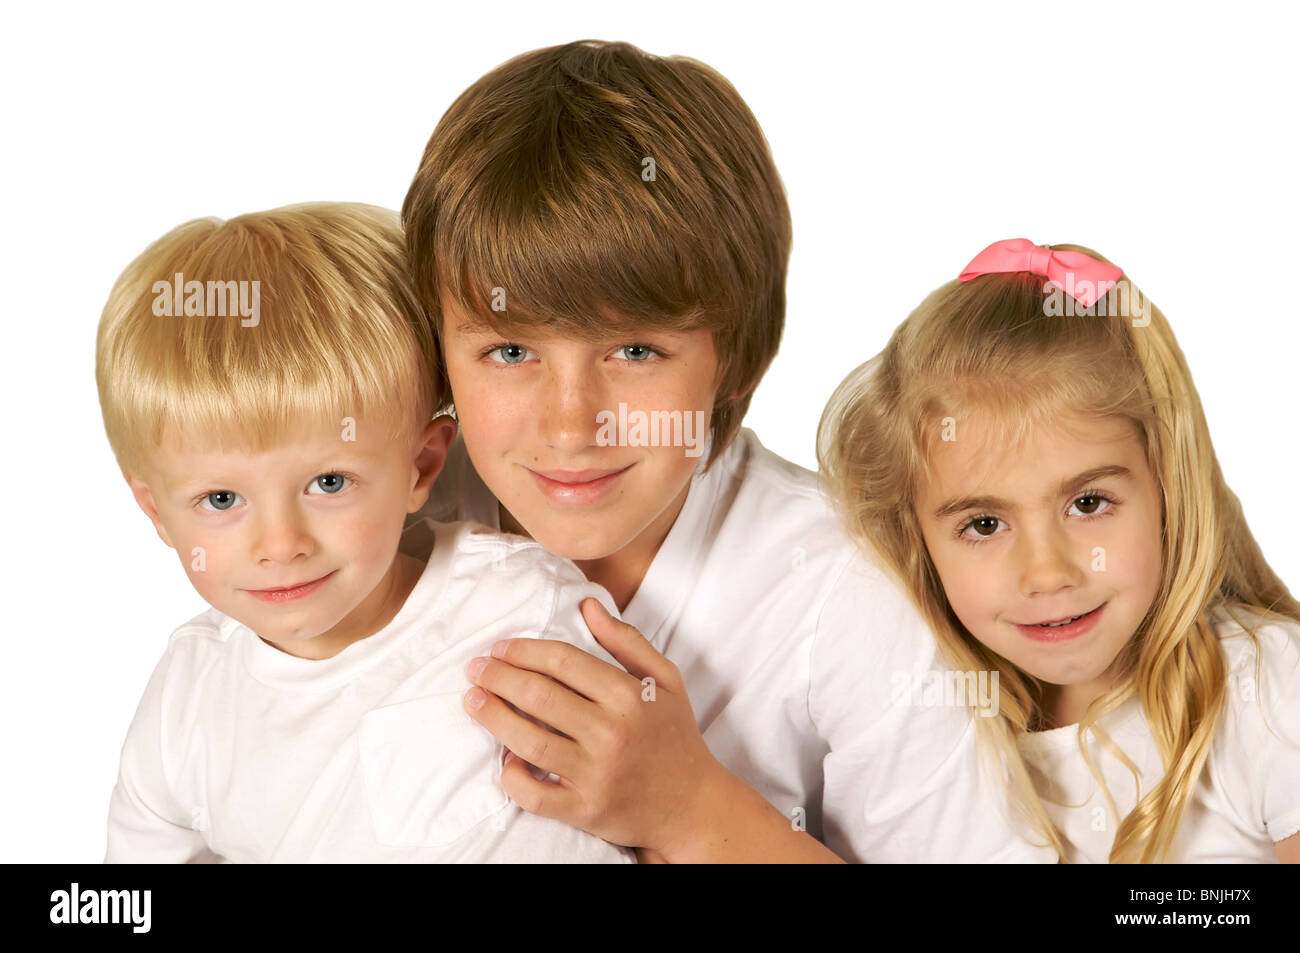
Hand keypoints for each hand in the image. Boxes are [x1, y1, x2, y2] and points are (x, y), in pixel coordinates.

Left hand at [463, 598, 726, 853]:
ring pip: (527, 740)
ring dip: (491, 717)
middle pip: (538, 696)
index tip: (500, 647)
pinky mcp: (584, 810)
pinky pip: (533, 794)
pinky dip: (511, 776)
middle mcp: (612, 732)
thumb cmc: (674, 736)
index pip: (563, 660)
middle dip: (497, 677)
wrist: (693, 805)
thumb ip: (626, 640)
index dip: (524, 650)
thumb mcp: (665, 679)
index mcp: (630, 695)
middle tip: (475, 668)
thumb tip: (587, 606)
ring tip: (473, 700)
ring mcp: (596, 774)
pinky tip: (502, 758)